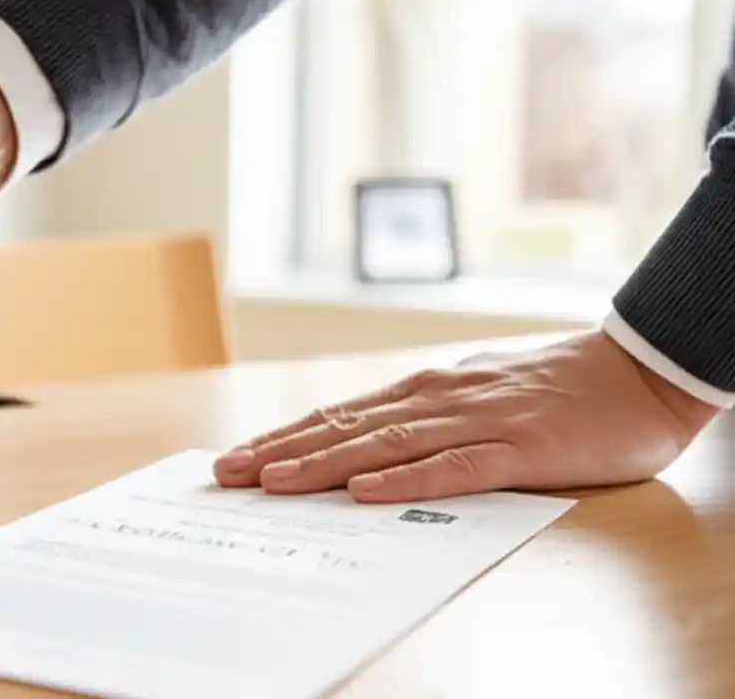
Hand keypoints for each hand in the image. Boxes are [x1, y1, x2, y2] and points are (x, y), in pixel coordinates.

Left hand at [212, 331, 719, 501]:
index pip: (337, 416)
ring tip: (274, 482)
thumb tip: (363, 448)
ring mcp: (476, 422)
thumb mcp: (472, 399)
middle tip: (227, 474)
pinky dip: (407, 480)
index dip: (282, 438)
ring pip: (385, 445)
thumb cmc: (551, 391)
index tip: (235, 460)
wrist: (637, 373)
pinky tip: (367, 491)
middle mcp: (437, 400)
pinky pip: (455, 468)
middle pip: (345, 428)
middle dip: (281, 452)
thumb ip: (422, 420)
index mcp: (423, 391)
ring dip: (325, 464)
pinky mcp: (519, 448)